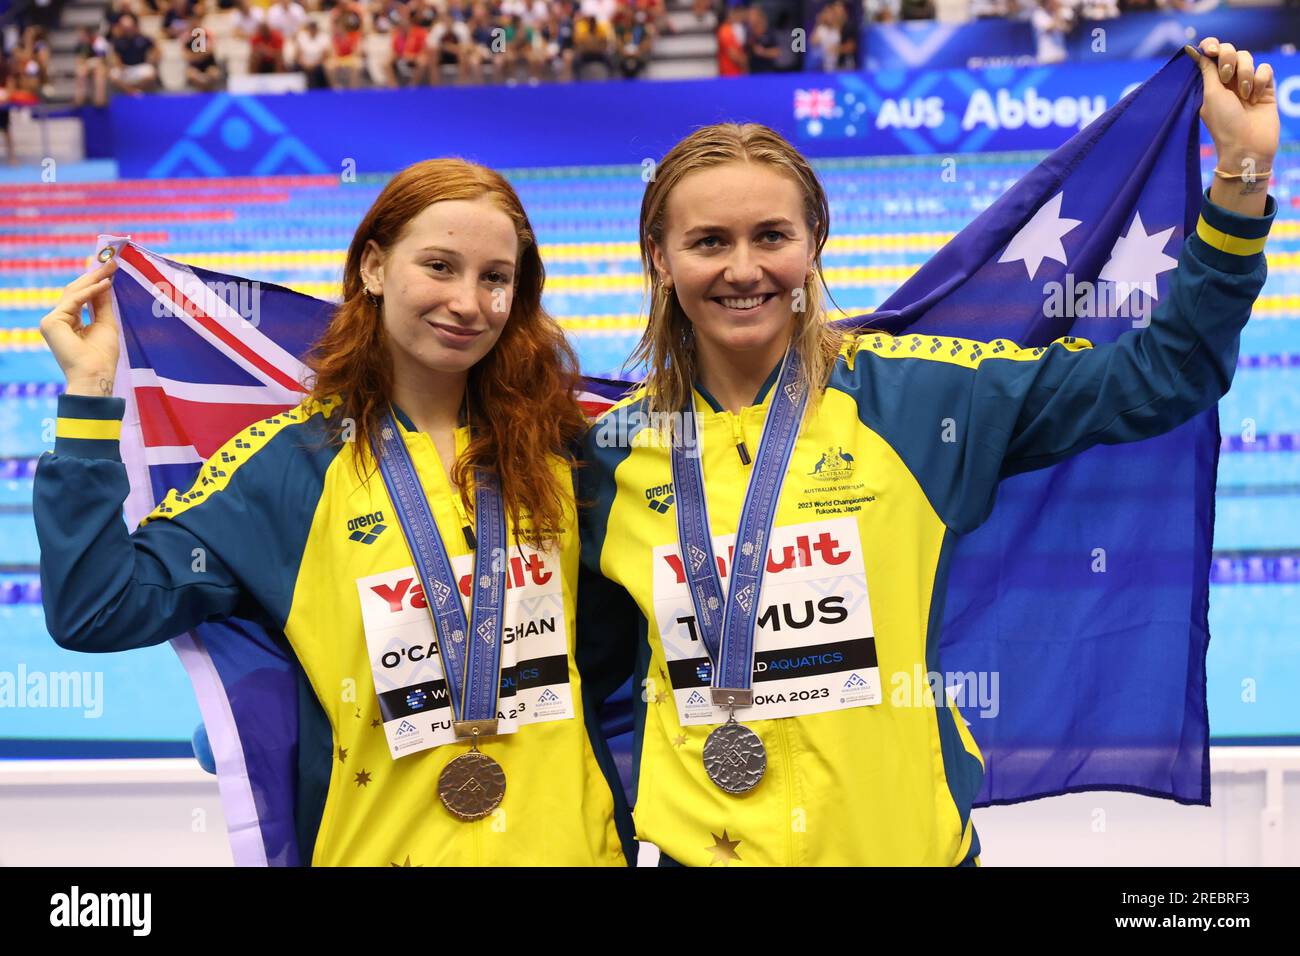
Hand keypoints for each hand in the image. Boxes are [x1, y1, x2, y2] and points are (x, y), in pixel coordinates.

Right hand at [39, 256, 120, 396]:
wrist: (95, 374)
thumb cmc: (102, 356)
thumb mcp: (106, 323)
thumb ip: (102, 303)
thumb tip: (106, 281)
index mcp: (70, 322)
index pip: (81, 296)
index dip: (94, 282)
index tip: (110, 268)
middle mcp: (58, 320)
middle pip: (75, 291)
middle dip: (94, 276)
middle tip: (111, 262)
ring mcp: (52, 320)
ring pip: (73, 293)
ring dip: (94, 279)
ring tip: (111, 268)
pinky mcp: (51, 322)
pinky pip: (74, 301)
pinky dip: (90, 291)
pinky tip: (105, 284)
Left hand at [1186, 37, 1278, 174]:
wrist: (1247, 145)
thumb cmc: (1224, 123)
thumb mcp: (1211, 94)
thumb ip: (1206, 69)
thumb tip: (1192, 49)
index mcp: (1210, 82)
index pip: (1211, 54)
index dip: (1212, 46)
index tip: (1211, 50)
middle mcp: (1228, 81)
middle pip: (1231, 50)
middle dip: (1229, 58)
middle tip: (1226, 78)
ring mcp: (1247, 83)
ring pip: (1248, 58)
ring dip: (1245, 74)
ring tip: (1244, 96)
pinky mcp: (1265, 87)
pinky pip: (1265, 69)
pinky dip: (1260, 81)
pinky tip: (1256, 98)